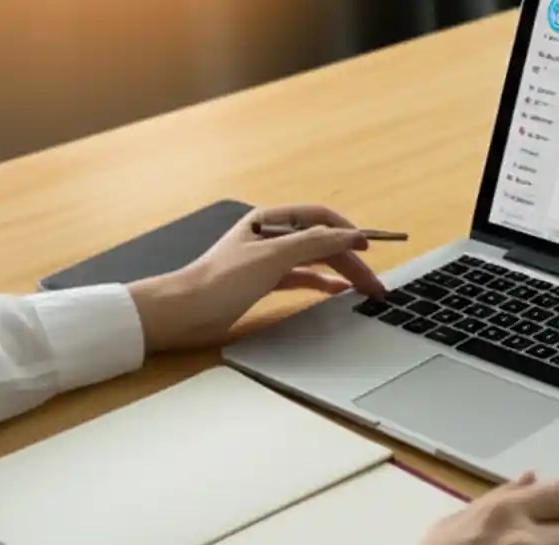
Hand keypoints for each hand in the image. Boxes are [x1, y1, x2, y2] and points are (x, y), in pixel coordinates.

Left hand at [128, 204, 385, 351]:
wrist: (184, 312)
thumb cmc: (222, 281)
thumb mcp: (273, 257)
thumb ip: (315, 243)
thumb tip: (352, 235)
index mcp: (270, 220)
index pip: (320, 217)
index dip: (348, 230)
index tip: (370, 247)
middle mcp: (272, 236)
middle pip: (322, 242)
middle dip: (350, 259)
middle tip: (374, 283)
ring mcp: (269, 260)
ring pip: (316, 261)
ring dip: (341, 272)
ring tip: (364, 289)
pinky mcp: (265, 282)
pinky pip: (303, 278)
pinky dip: (322, 284)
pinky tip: (338, 291)